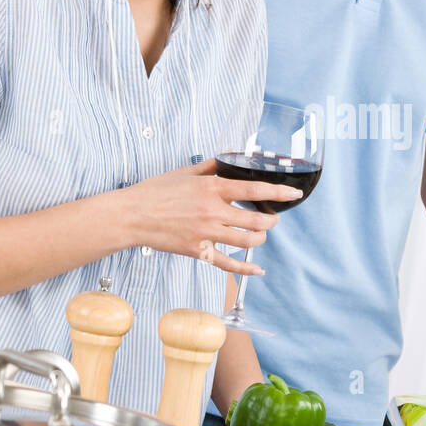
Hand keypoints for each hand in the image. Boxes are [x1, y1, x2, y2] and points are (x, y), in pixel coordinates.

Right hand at [118, 157, 302, 272]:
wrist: (132, 215)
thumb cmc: (156, 192)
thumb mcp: (185, 172)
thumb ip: (212, 165)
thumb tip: (231, 155)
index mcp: (211, 188)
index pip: (254, 190)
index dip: (278, 193)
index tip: (293, 194)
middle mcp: (212, 212)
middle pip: (255, 219)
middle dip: (271, 220)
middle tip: (273, 218)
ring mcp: (206, 233)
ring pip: (246, 241)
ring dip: (260, 238)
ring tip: (261, 234)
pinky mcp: (198, 251)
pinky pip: (227, 263)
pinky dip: (245, 269)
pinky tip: (257, 270)